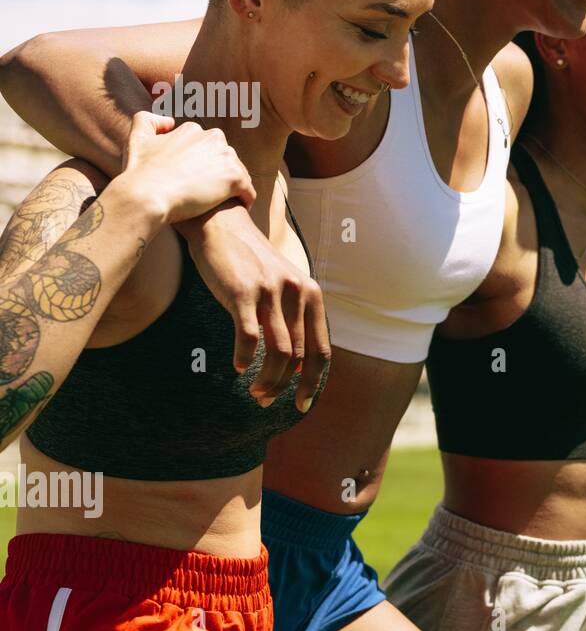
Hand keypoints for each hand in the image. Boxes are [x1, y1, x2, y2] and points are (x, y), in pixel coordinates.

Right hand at [118, 112, 255, 223]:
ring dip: (233, 186)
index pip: (207, 146)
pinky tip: (239, 208)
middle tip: (211, 192)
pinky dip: (246, 199)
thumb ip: (148, 121)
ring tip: (225, 202)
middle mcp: (213, 138)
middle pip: (225, 158)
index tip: (198, 177)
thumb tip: (169, 121)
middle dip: (220, 172)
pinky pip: (248, 190)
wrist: (146, 196)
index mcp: (193, 130)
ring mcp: (226, 157)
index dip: (203, 163)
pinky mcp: (235, 178)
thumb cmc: (139, 173)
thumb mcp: (137, 138)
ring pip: (239, 173)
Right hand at [179, 202, 330, 411]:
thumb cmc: (248, 262)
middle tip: (264, 400)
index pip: (322, 350)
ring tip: (253, 391)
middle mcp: (298, 293)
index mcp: (312, 295)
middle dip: (284, 386)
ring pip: (279, 353)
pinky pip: (249, 338)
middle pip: (300, 357)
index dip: (314, 383)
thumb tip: (298, 367)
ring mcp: (272, 292)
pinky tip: (238, 367)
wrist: (219, 224)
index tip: (302, 406)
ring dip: (267, 380)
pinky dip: (245, 359)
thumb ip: (293, 320)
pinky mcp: (244, 292)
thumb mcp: (282, 286)